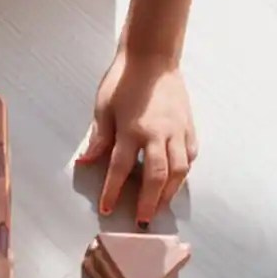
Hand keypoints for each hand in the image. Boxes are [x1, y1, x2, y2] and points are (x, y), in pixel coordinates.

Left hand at [78, 47, 198, 226]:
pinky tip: (176, 181)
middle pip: (155, 176)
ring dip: (169, 192)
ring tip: (160, 206)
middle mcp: (157, 133)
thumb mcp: (103, 108)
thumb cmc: (123, 80)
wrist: (152, 56)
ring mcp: (177, 130)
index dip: (113, 191)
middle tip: (143, 220)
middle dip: (148, 201)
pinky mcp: (189, 125)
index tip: (108, 209)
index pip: (120, 168)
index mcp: (131, 130)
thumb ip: (99, 138)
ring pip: (178, 170)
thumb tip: (86, 162)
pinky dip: (183, 172)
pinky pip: (190, 155)